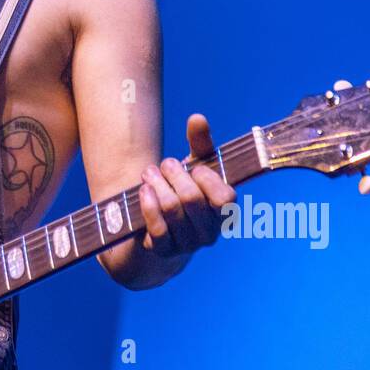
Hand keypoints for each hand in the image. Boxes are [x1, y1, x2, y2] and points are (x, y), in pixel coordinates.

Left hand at [138, 113, 236, 259]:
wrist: (158, 224)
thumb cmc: (183, 189)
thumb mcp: (194, 166)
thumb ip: (200, 143)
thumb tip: (197, 118)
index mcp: (224, 213)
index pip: (225, 199)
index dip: (208, 179)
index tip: (195, 167)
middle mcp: (210, 234)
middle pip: (192, 199)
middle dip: (174, 175)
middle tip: (165, 164)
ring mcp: (187, 246)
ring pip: (172, 209)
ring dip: (157, 184)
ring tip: (149, 173)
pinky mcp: (164, 251)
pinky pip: (157, 229)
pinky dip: (148, 205)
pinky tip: (144, 191)